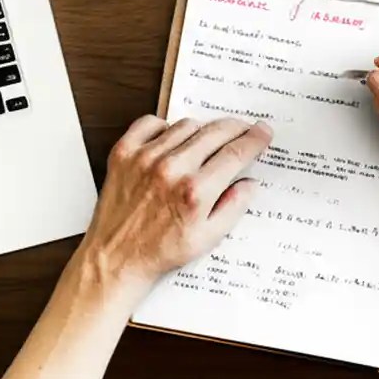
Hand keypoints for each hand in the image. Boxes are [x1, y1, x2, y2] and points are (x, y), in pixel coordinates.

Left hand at [76, 116, 272, 297]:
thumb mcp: (207, 239)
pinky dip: (165, 127)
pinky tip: (170, 140)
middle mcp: (171, 169)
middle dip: (236, 128)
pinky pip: (150, 122)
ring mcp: (145, 157)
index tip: (262, 132)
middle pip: (215, 132)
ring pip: (187, 125)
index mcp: (195, 192)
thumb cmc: (160, 251)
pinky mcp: (124, 152)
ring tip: (206, 142)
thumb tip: (250, 183)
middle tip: (244, 129)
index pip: (235, 153)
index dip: (254, 139)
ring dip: (202, 130)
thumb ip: (233, 208)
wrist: (116, 256)